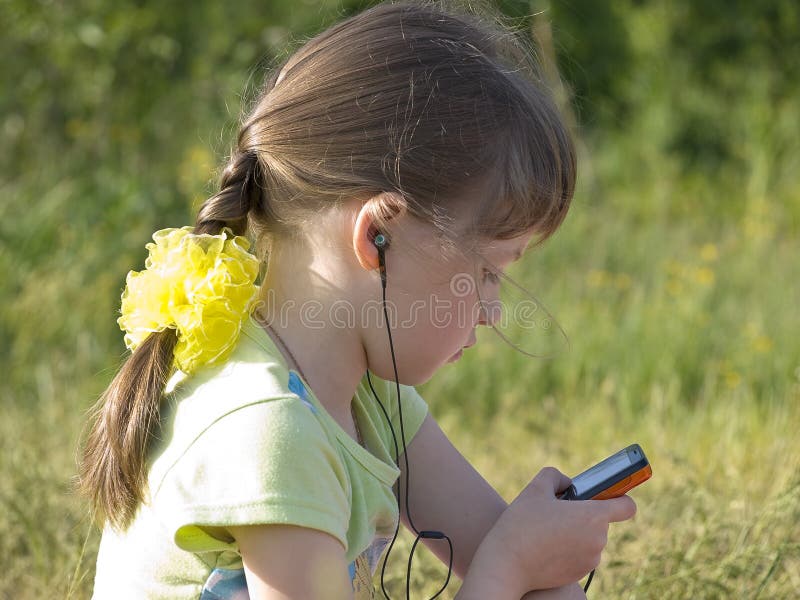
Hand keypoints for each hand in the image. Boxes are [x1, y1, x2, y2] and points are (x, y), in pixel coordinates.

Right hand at [460, 467, 635, 597]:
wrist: (506, 565)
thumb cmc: (521, 524)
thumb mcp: (535, 488)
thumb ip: (556, 477)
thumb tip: (567, 484)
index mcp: (593, 516)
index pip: (627, 506)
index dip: (619, 497)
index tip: (606, 494)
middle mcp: (597, 540)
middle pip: (600, 520)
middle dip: (582, 513)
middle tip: (556, 510)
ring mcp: (590, 560)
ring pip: (588, 538)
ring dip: (574, 532)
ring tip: (546, 529)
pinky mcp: (579, 575)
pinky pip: (580, 555)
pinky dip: (568, 549)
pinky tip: (546, 545)